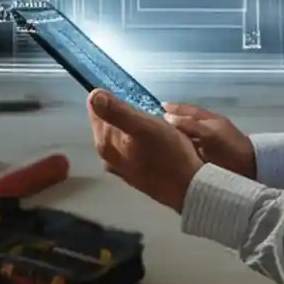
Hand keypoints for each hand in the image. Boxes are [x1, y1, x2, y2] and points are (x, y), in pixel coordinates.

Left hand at [87, 89, 203, 212]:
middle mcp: (108, 157)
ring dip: (133, 125)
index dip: (109, 97)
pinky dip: (139, 139)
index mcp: (106, 144)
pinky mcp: (136, 174)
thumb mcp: (144, 127)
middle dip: (122, 111)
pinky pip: (131, 147)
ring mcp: (122, 168)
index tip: (129, 94)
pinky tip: (155, 139)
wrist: (190, 189)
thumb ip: (117, 111)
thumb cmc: (169, 155)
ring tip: (153, 121)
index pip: (95, 110)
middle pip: (108, 123)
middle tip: (145, 107)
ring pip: (121, 136)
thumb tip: (94, 95)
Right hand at [163, 102, 256, 179]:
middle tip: (153, 122)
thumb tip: (167, 117)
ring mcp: (207, 143)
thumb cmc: (230, 149)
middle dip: (171, 120)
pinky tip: (169, 152)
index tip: (158, 105)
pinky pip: (189, 148)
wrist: (249, 169)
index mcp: (209, 120)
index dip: (174, 107)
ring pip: (187, 135)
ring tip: (157, 137)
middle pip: (186, 121)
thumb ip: (190, 125)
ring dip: (173, 134)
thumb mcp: (210, 134)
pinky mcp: (206, 157)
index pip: (189, 110)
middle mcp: (207, 128)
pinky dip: (179, 147)